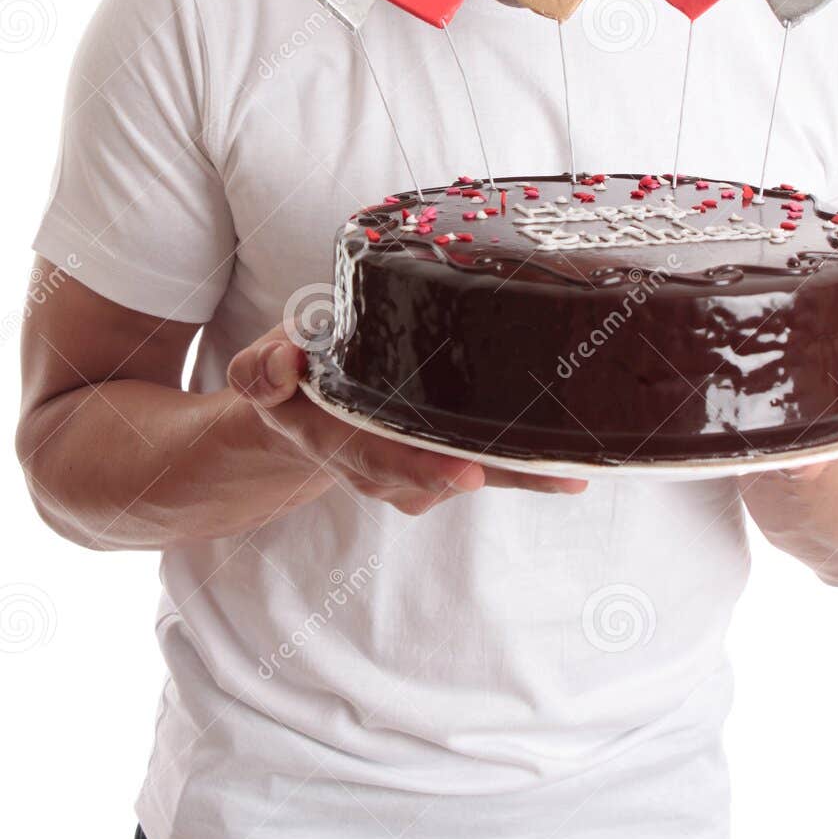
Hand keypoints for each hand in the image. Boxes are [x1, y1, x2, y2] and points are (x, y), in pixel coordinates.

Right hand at [227, 325, 587, 514]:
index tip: (465, 473)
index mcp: (336, 441)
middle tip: (552, 474)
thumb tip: (283, 362)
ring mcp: (418, 470)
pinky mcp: (449, 459)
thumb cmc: (292, 376)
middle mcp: (382, 468)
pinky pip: (492, 465)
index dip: (422, 470)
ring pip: (477, 474)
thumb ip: (261, 369)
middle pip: (445, 476)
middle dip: (499, 476)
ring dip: (524, 474)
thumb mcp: (260, 367)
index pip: (381, 460)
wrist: (302, 412)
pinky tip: (577, 466)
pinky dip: (531, 466)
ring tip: (574, 466)